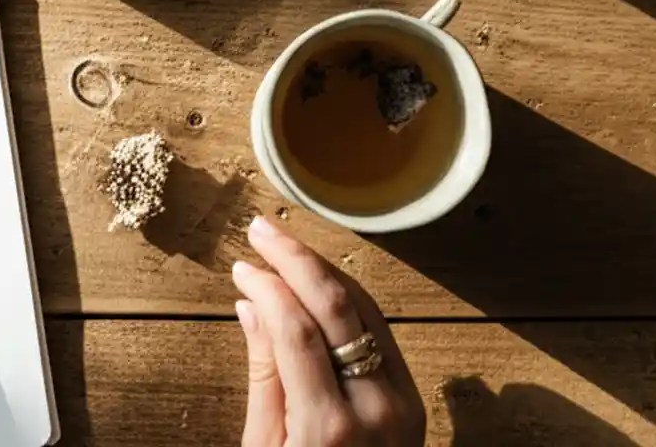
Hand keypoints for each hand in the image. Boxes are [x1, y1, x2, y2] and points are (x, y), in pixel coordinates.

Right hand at [232, 216, 425, 445]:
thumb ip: (264, 377)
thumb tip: (252, 306)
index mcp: (328, 428)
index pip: (298, 329)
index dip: (268, 286)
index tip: (242, 266)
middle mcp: (376, 408)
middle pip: (339, 307)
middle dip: (297, 257)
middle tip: (262, 229)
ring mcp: (403, 402)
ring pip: (367, 310)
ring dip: (325, 269)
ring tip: (287, 245)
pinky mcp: (413, 398)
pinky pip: (382, 331)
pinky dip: (348, 298)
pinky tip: (318, 282)